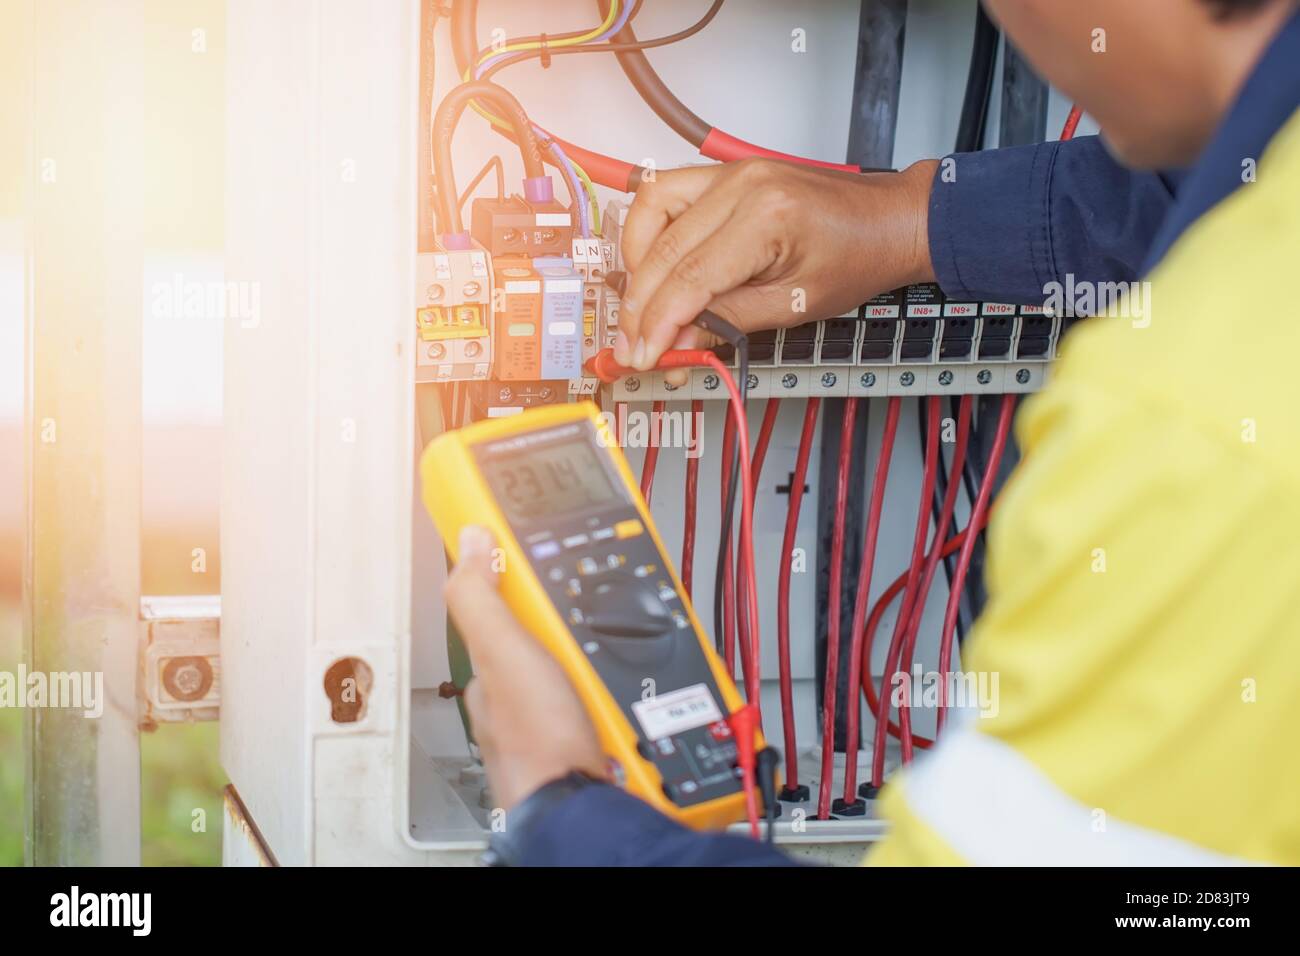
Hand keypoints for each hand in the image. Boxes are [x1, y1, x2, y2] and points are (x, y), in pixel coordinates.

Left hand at [445, 526, 606, 809]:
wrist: (581, 808)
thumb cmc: (537, 743)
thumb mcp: (503, 652)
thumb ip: (481, 597)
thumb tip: (469, 539)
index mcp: (493, 670)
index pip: (509, 607)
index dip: (532, 587)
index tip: (553, 573)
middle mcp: (519, 696)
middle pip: (554, 637)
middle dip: (578, 630)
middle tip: (595, 637)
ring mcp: (555, 719)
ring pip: (586, 669)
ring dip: (605, 665)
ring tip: (615, 670)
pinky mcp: (592, 737)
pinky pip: (611, 700)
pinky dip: (622, 696)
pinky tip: (628, 697)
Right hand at [613, 157, 938, 372]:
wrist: (889, 220)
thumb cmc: (857, 257)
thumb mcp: (795, 306)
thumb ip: (728, 322)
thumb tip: (677, 342)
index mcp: (766, 216)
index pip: (690, 276)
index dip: (659, 323)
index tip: (644, 355)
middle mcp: (742, 184)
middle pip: (663, 249)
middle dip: (640, 306)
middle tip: (634, 346)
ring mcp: (730, 173)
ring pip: (650, 213)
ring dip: (636, 264)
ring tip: (641, 308)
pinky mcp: (725, 174)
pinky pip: (665, 195)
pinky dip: (648, 232)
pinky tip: (651, 266)